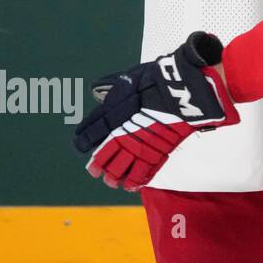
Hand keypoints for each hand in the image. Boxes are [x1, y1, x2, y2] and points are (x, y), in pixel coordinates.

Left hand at [73, 32, 238, 190]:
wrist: (181, 90)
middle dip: (97, 165)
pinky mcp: (156, 153)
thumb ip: (113, 86)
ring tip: (112, 181)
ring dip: (113, 177)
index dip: (83, 141)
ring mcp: (138, 145)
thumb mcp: (129, 77)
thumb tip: (98, 88)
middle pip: (102, 156)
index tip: (81, 144)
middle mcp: (120, 134)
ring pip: (118, 169)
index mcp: (111, 115)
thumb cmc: (157, 79)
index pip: (89, 133)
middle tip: (96, 170)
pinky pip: (141, 173)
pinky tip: (130, 185)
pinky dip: (134, 181)